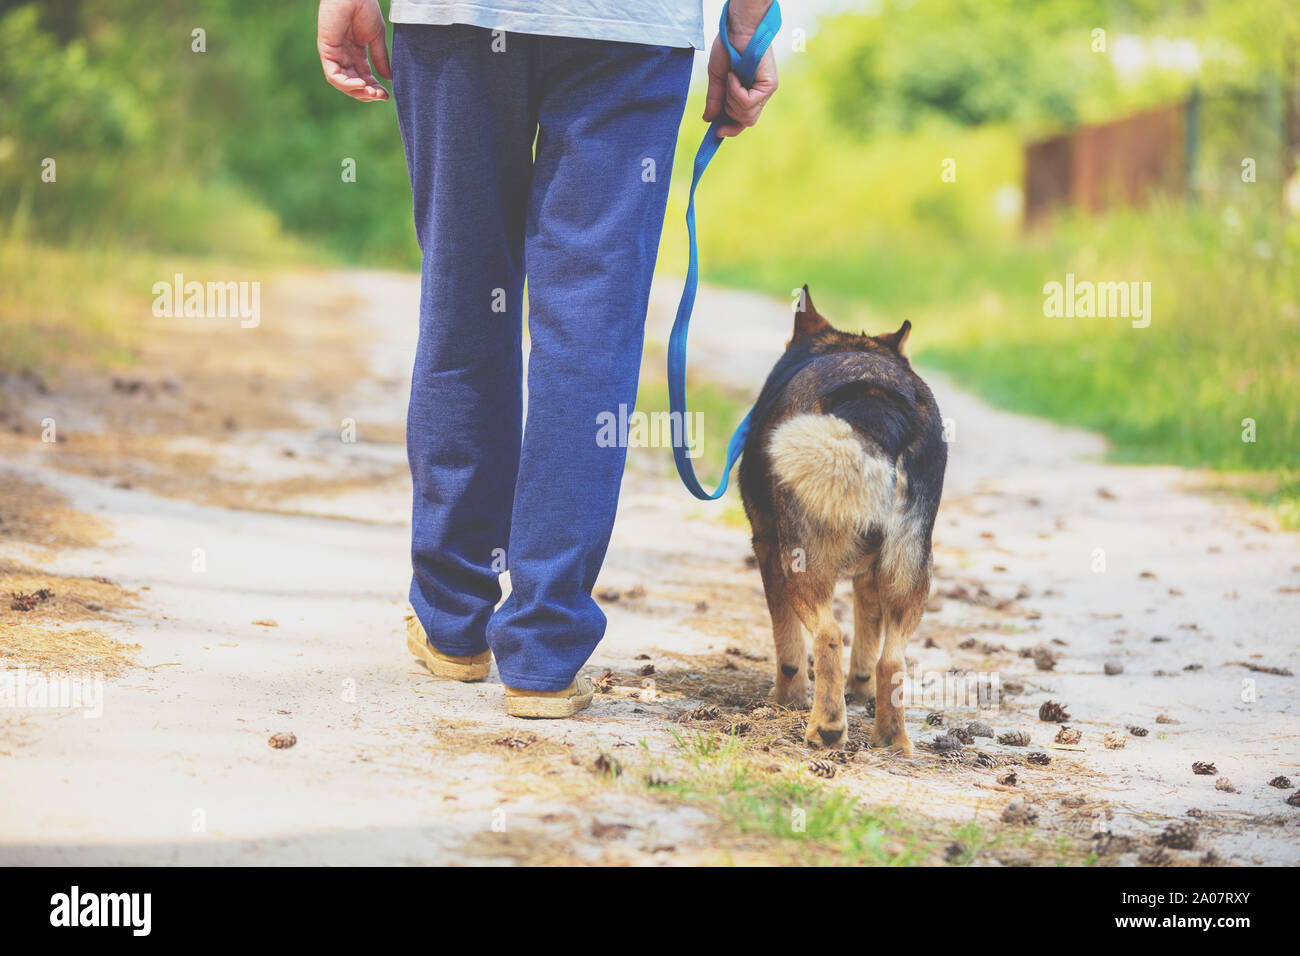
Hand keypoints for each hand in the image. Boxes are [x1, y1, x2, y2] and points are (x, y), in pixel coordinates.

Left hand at [317, 0, 391, 101]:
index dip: (374, 89)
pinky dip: (346, 84)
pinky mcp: (326, 51)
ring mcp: (334, 54)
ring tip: (371, 92)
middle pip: (353, 83)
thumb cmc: (365, 9)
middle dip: (367, 93)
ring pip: (342, 83)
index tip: (386, 95)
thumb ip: (380, 59)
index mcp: (356, 52)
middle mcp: (344, 55)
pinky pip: (333, 75)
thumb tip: (388, 79)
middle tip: (380, 95)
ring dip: (357, 92)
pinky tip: (361, 84)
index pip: (364, 77)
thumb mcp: (377, 38)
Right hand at [702, 3, 778, 136]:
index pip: (744, 120)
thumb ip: (715, 100)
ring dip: (731, 99)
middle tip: (725, 90)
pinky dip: (735, 91)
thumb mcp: (717, 79)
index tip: (717, 133)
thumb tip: (708, 120)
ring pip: (746, 114)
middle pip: (746, 121)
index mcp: (750, 94)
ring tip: (731, 78)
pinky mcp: (769, 85)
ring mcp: (766, 91)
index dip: (732, 130)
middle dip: (730, 112)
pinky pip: (748, 102)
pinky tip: (734, 76)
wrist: (735, 31)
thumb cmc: (727, 49)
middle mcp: (761, 95)